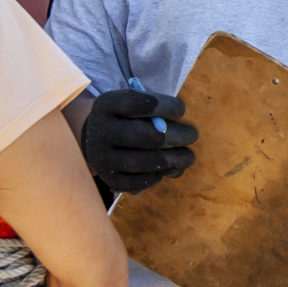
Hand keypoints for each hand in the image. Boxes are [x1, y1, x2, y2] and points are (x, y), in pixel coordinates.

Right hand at [77, 88, 197, 193]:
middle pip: (145, 136)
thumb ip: (153, 109)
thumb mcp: (131, 104)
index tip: (181, 110)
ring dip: (173, 160)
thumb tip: (177, 126)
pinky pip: (140, 182)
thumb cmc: (124, 118)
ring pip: (144, 162)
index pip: (141, 104)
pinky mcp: (110, 180)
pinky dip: (158, 176)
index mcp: (108, 105)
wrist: (95, 140)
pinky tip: (167, 168)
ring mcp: (102, 158)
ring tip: (188, 156)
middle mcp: (101, 131)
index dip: (166, 107)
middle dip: (176, 136)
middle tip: (192, 135)